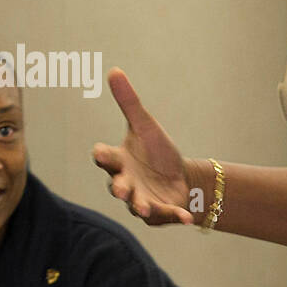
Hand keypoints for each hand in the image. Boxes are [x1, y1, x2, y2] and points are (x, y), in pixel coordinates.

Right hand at [92, 68, 193, 225]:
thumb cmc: (155, 151)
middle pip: (118, 186)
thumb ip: (129, 103)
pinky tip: (187, 217)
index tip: (98, 152)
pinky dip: (175, 216)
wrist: (179, 178)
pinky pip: (164, 216)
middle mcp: (126, 182)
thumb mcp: (145, 125)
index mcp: (120, 161)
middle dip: (120, 188)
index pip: (106, 158)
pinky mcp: (157, 213)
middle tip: (121, 189)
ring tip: (144, 207)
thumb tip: (114, 70)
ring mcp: (140, 200)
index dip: (102, 156)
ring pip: (136, 205)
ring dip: (141, 206)